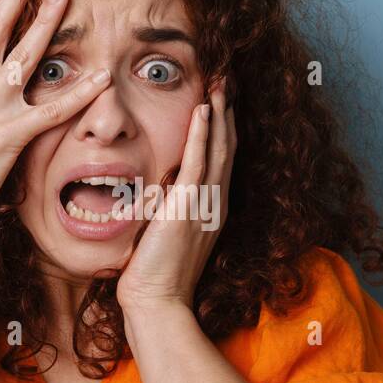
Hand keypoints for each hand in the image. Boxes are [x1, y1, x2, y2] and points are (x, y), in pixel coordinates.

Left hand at [115, 76, 236, 313]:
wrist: (156, 303)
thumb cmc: (153, 277)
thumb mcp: (165, 236)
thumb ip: (167, 211)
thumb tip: (155, 193)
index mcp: (211, 210)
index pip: (221, 159)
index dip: (224, 128)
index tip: (221, 100)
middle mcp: (215, 204)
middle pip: (227, 147)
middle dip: (228, 111)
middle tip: (227, 79)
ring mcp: (206, 205)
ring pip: (219, 149)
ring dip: (220, 113)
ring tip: (221, 83)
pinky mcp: (188, 208)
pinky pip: (200, 163)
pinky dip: (203, 135)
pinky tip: (205, 111)